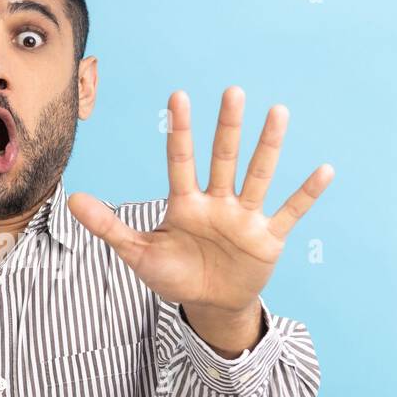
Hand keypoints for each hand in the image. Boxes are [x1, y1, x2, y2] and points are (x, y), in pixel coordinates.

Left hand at [67, 87, 332, 320]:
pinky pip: (289, 212)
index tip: (178, 96)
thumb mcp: (138, 254)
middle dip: (227, 128)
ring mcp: (244, 218)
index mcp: (185, 204)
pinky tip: (324, 170)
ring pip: (257, 175)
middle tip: (232, 92)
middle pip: (223, 159)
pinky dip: (306, 194)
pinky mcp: (267, 238)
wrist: (209, 304)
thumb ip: (108, 226)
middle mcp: (217, 203)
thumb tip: (72, 200)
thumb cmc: (174, 275)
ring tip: (278, 112)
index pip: (181, 161)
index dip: (180, 132)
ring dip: (268, 147)